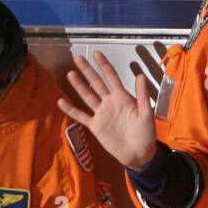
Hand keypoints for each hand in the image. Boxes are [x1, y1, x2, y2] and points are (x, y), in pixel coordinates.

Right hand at [57, 50, 157, 169]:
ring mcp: (101, 114)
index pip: (112, 77)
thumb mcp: (146, 114)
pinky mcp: (95, 126)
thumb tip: (140, 75)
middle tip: (77, 58)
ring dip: (79, 85)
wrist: (139, 154)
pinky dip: (71, 109)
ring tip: (70, 74)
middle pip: (96, 83)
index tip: (96, 53)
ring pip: (87, 96)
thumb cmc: (146, 133)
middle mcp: (110, 102)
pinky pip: (81, 116)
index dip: (104, 65)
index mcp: (122, 97)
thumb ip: (142, 95)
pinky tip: (61, 102)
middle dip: (87, 71)